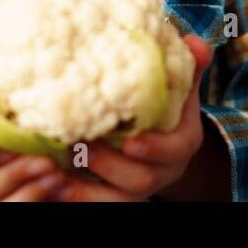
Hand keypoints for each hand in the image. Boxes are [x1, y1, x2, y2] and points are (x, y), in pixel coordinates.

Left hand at [54, 35, 214, 201]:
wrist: (155, 135)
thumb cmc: (165, 102)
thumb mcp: (179, 82)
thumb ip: (188, 64)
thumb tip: (196, 43)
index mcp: (181, 142)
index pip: (174, 150)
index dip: (154, 148)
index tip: (131, 141)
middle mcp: (162, 171)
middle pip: (142, 180)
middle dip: (110, 165)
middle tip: (81, 145)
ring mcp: (135, 189)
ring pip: (115, 200)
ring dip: (86, 187)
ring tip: (59, 166)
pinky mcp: (111, 197)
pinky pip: (94, 204)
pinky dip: (73, 196)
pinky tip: (51, 182)